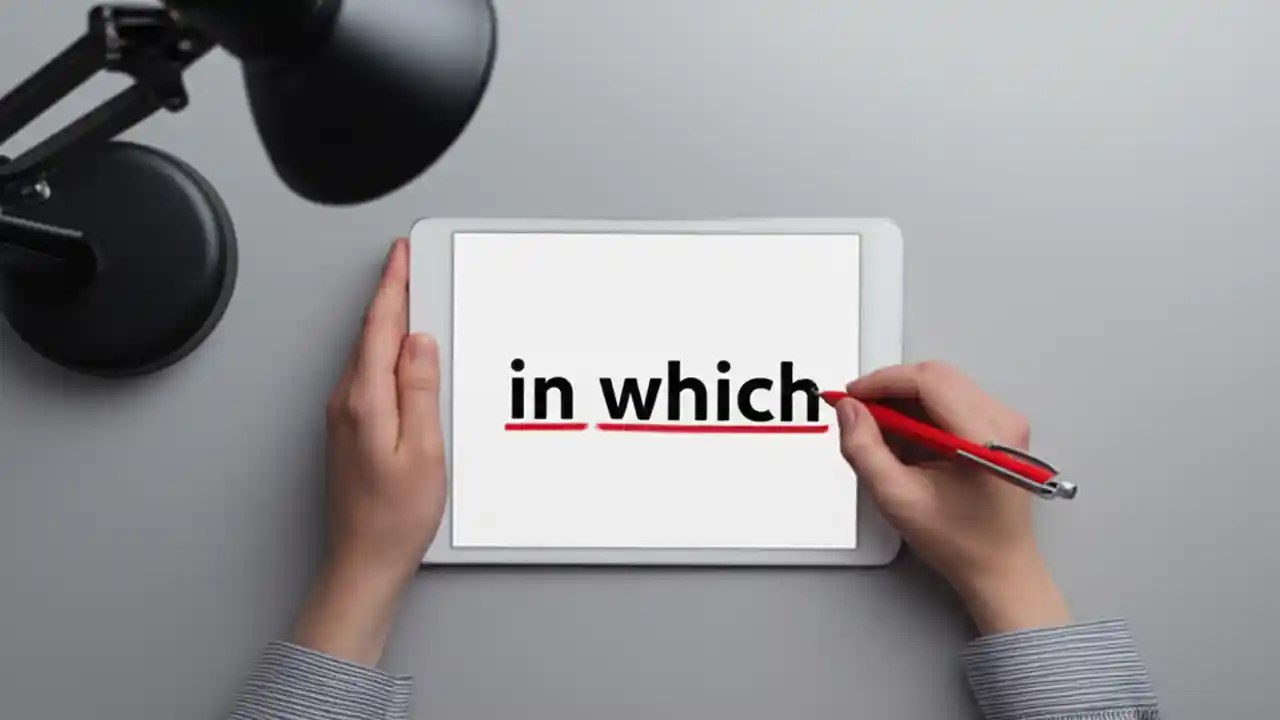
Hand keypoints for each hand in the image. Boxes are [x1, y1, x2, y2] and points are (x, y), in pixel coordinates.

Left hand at [292, 238, 446, 664]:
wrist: (364, 561)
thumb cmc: (395, 517)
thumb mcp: (423, 450)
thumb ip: (420, 390)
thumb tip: (419, 344)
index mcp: (366, 401)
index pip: (379, 327)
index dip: (392, 286)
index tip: (399, 256)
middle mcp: (345, 403)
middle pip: (369, 334)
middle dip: (389, 296)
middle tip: (407, 265)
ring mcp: (341, 417)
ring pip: (365, 354)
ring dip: (386, 324)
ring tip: (408, 301)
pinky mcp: (346, 430)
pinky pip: (365, 375)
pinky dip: (381, 352)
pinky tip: (397, 354)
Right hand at [833, 361, 1069, 634]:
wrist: (998, 567)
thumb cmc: (960, 541)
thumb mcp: (898, 499)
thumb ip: (865, 449)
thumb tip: (849, 410)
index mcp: (983, 437)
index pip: (928, 381)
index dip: (882, 382)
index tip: (852, 396)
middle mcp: (1002, 421)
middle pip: (935, 377)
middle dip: (890, 390)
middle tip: (858, 412)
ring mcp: (1004, 422)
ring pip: (942, 385)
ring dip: (904, 401)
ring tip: (882, 434)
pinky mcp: (998, 427)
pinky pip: (952, 400)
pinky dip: (921, 412)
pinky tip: (906, 440)